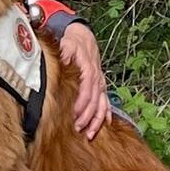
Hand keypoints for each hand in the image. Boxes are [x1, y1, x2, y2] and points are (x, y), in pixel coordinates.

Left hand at [59, 22, 109, 139]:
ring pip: (102, 104)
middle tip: (78, 129)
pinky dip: (106, 114)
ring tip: (90, 133)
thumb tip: (63, 60)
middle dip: (87, 117)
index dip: (81, 105)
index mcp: (88, 70)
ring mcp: (100, 83)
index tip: (74, 116)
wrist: (83, 37)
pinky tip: (105, 124)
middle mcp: (97, 79)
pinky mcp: (100, 85)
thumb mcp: (67, 44)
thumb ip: (65, 53)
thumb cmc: (73, 42)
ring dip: (97, 120)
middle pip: (95, 102)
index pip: (87, 92)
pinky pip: (106, 102)